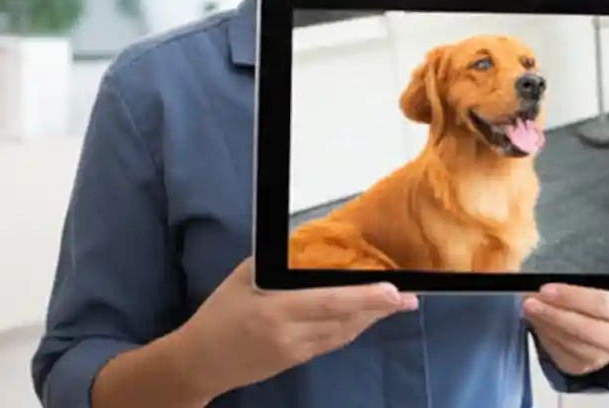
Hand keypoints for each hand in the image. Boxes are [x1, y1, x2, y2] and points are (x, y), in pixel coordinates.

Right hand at [174, 257, 416, 398]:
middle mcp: (291, 335)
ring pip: (344, 334)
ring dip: (371, 318)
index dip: (366, 299)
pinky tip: (365, 317)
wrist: (199, 362)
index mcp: (276, 311)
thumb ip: (276, 264)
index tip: (393, 291)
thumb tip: (308, 246)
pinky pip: (332, 342)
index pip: (331, 304)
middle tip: (409, 297)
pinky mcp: (296, 361)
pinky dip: (352, 328)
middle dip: (380, 309)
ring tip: (395, 303)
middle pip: (346, 322)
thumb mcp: (243, 278)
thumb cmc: (218, 314)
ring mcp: (295, 352)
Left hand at [523, 284, 608, 376]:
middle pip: (586, 329)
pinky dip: (545, 338)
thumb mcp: (591, 287)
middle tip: (530, 302)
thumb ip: (572, 285)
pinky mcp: (582, 367)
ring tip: (530, 310)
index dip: (571, 297)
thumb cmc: (594, 302)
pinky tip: (536, 323)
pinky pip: (561, 355)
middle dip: (554, 315)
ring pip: (572, 345)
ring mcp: (602, 357)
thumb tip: (540, 284)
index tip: (545, 289)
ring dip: (546, 326)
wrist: (603, 329)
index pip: (601, 304)